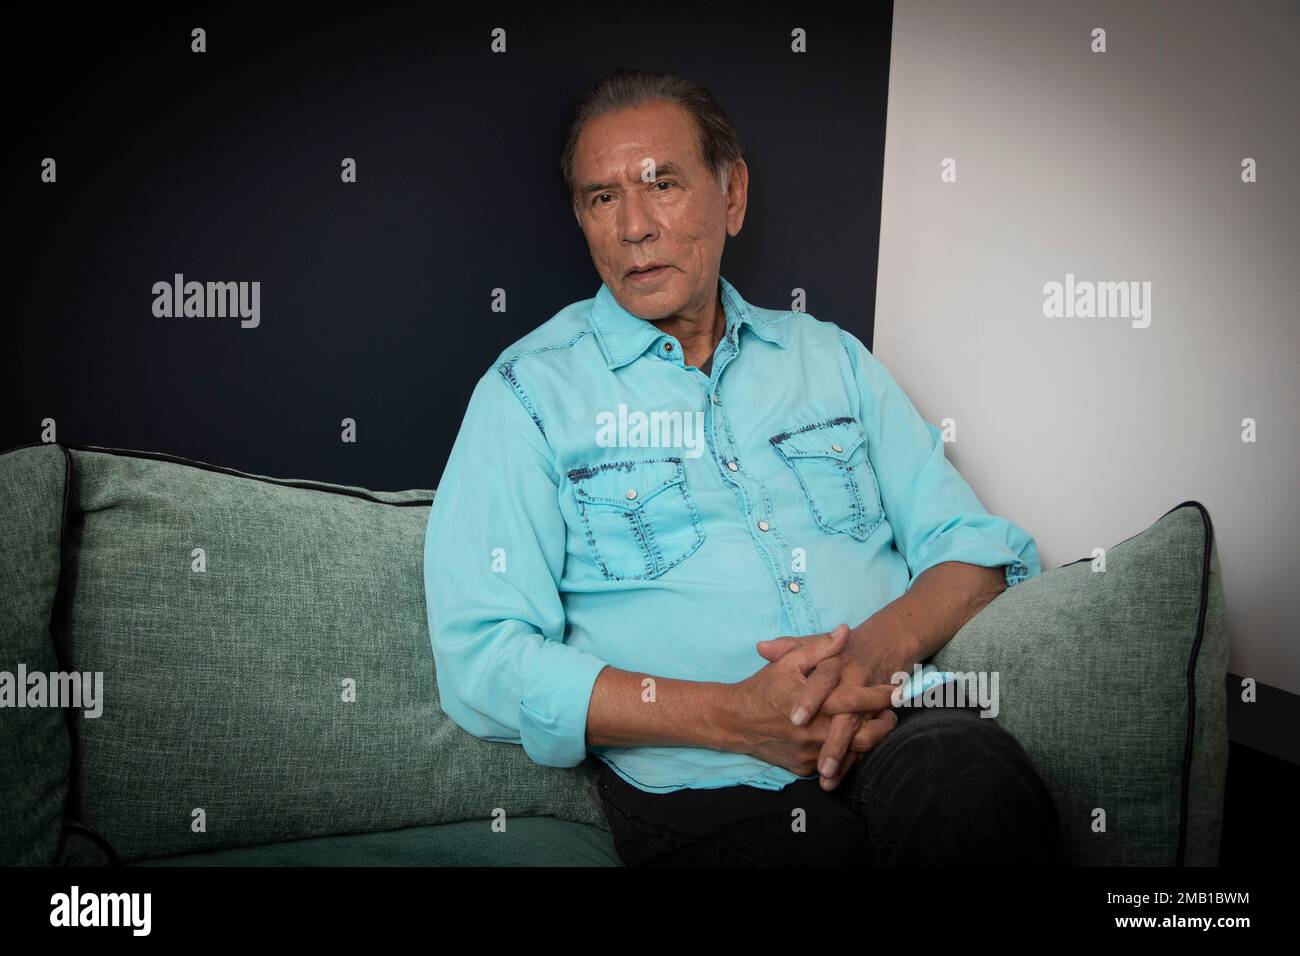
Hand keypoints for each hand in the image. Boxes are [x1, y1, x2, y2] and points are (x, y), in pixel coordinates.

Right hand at [729, 624, 898, 783]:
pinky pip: (834, 766)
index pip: (857, 701)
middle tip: (891, 714)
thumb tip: (844, 631)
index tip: (897, 691)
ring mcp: (810, 754)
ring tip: (878, 726)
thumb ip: (820, 647)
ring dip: (869, 740)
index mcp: (815, 706)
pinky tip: (853, 741)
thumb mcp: (789, 662)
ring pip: (853, 755)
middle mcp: (814, 733)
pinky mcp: (804, 767)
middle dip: (884, 726)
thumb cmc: (763, 688)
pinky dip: (847, 754)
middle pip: (865, 737)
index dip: (880, 697)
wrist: (735, 722)